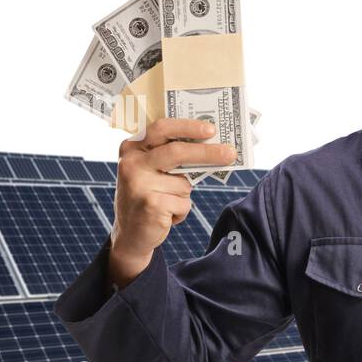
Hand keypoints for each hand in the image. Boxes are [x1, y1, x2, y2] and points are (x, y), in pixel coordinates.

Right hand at [109, 118, 236, 287]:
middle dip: (207, 152)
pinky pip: (184, 204)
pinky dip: (181, 211)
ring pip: (184, 183)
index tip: (211, 129)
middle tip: (230, 153)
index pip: (161, 128)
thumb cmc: (150, 195)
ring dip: (184, 195)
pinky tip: (166, 215)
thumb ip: (174, 158)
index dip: (187, 126)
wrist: (131, 234)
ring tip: (167, 201)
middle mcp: (132, 163)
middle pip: (177, 152)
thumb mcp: (154, 171)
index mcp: (132, 148)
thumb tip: (213, 147)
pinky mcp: (151, 205)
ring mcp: (139, 185)